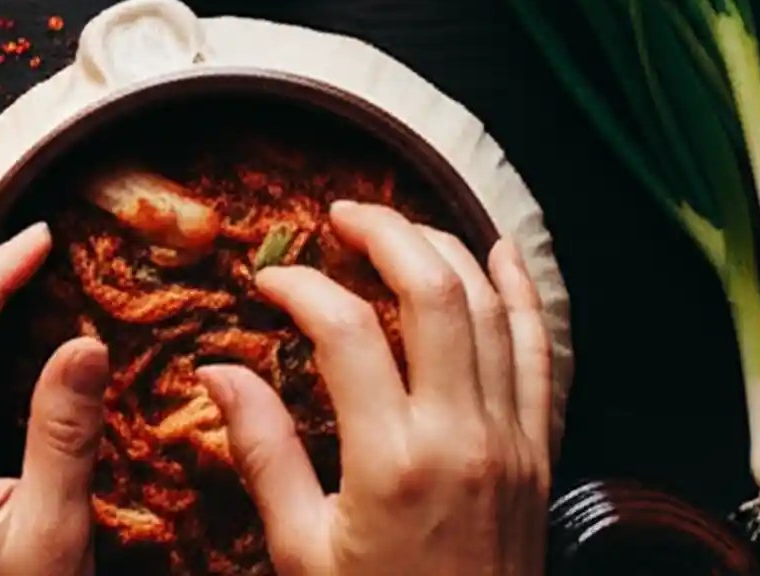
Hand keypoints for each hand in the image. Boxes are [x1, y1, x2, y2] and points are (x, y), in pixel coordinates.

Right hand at [199, 200, 551, 575]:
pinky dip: (524, 294)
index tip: (267, 281)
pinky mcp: (539, 450)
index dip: (301, 288)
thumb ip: (263, 452)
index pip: (346, 331)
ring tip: (400, 228)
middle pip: (433, 291)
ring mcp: (511, 439)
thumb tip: (217, 372)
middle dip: (386, 234)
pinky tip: (500, 255)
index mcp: (391, 461)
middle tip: (342, 216)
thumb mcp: (301, 550)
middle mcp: (461, 435)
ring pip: (491, 307)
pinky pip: (541, 352)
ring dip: (446, 250)